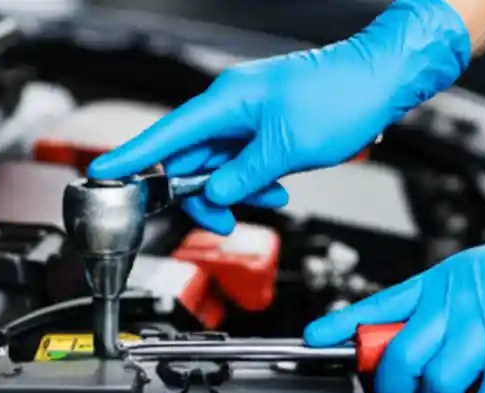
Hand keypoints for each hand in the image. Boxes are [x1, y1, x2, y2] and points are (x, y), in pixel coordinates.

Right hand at [87, 0, 470, 234]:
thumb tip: (218, 194)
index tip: (103, 172)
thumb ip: (244, 176)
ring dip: (237, 188)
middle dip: (206, 192)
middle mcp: (230, 106)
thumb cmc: (341, 98)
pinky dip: (255, 178)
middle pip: (190, 159)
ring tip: (271, 192)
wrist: (381, 81)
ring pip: (219, 164)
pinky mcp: (266, 125)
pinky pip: (243, 158)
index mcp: (225, 102)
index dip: (131, 157)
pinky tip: (279, 184)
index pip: (165, 135)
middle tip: (227, 217)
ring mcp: (248, 116)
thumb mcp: (287, 150)